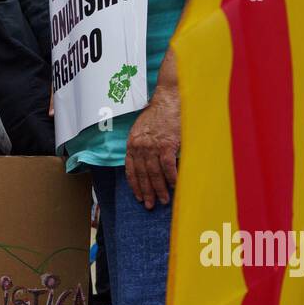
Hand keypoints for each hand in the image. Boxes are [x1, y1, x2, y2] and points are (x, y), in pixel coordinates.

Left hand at [125, 89, 180, 209]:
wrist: (168, 99)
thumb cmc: (157, 114)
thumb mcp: (141, 130)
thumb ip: (140, 146)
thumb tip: (144, 163)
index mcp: (132, 145)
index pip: (130, 171)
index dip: (134, 186)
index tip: (138, 196)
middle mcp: (139, 147)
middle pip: (142, 176)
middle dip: (146, 193)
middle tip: (150, 205)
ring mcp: (152, 147)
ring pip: (154, 174)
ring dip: (159, 189)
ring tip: (163, 200)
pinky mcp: (166, 145)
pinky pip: (167, 167)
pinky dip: (171, 178)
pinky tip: (173, 186)